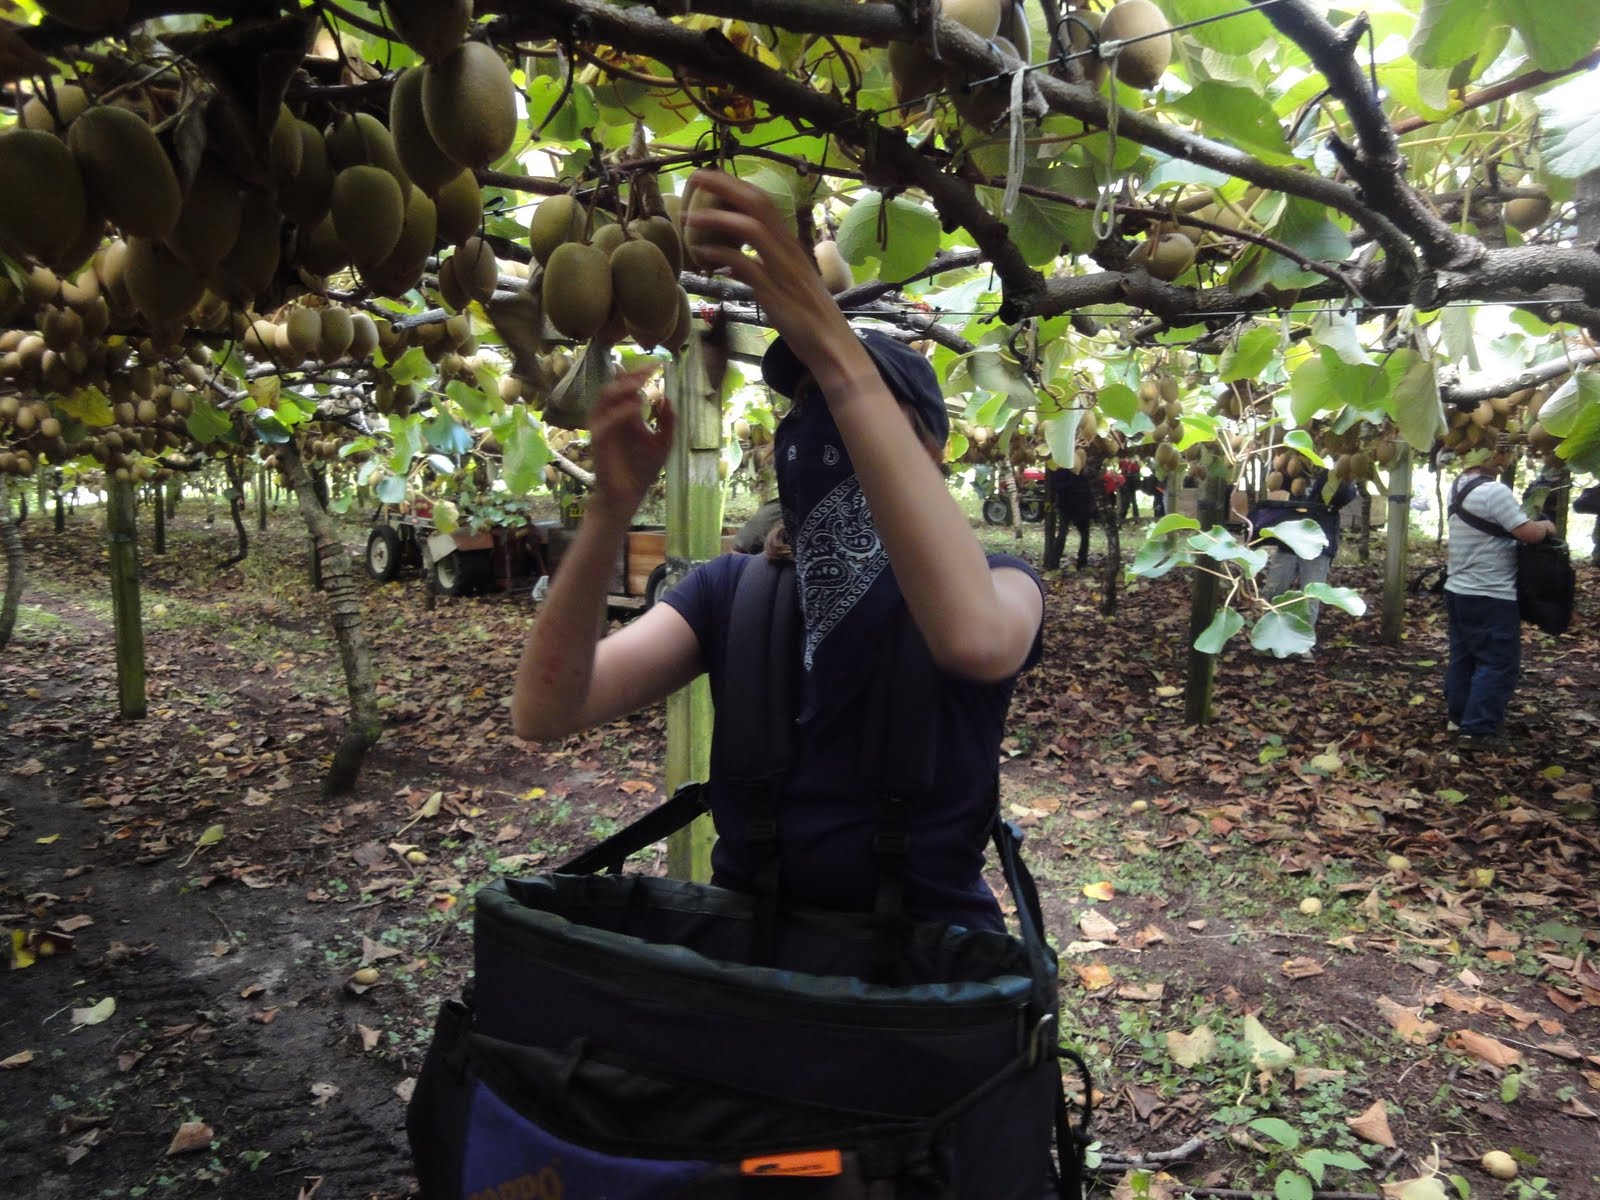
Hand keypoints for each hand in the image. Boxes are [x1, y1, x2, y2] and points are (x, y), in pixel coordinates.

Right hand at [589, 369, 674, 513]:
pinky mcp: (599, 443)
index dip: (639, 374)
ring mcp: (603, 429)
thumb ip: (667, 421)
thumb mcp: (663, 442)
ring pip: (603, 400)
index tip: (659, 365)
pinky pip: (604, 423)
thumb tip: (667, 398)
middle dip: (629, 376)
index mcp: (625, 415)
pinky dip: (619, 413)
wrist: (628, 495)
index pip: (627, 387)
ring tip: (640, 383)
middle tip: (648, 370)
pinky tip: (636, 407)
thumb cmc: (643, 469)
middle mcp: (611, 418)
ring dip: (621, 389)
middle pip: (613, 387)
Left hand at [683, 170, 874, 392]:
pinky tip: (702, 255)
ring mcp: (783, 270)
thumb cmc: (808, 318)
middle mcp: (788, 250)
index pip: (763, 201)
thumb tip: (732, 261)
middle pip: (758, 203)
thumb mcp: (781, 285)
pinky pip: (747, 266)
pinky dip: (722, 256)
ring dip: (719, 218)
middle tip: (695, 176)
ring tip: (690, 217)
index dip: (735, 185)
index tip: (708, 176)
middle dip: (726, 185)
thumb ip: (759, 268)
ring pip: (753, 228)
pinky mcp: (776, 293)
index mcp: (790, 245)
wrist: (833, 347)